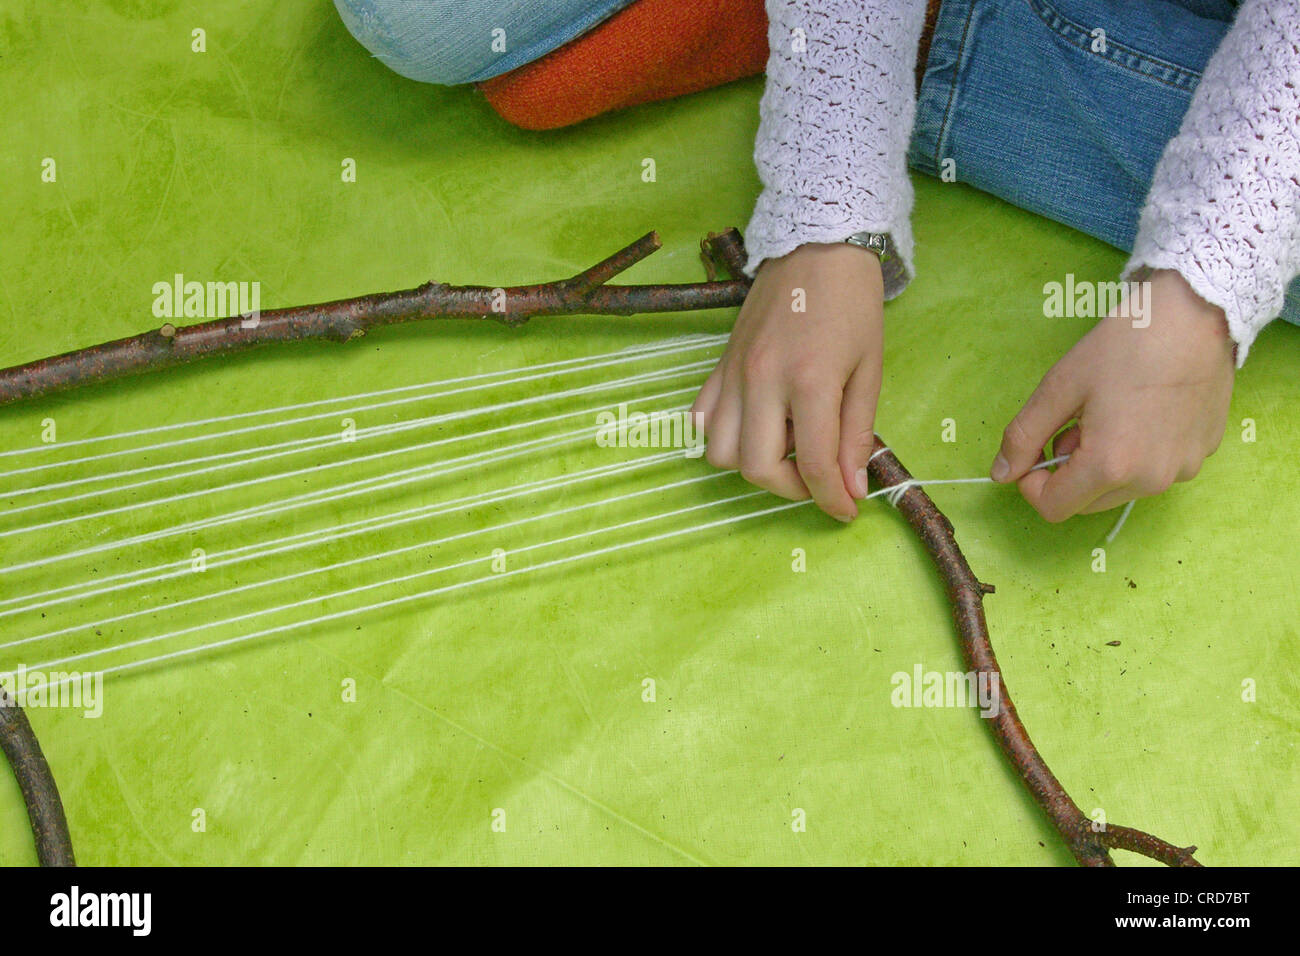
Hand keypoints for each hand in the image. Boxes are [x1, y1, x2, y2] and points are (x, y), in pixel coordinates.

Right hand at [691, 242, 884, 521]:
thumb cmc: (853, 303)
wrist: (817, 243)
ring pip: (720, 452)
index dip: (833, 499)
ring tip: (788, 445)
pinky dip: (724, 436)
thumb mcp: (869, 369)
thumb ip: (857, 433)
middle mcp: (762, 381)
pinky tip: (757, 424)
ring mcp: (733, 373)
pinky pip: (701, 419)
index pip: (814, 465)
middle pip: (757, 468)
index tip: (846, 511)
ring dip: (754, 464)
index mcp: (809, 380)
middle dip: (791, 488)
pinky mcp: (719, 364)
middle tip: (819, 477)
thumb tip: (852, 489)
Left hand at [991, 268, 1234, 519]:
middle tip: (1075, 423)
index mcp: (1111, 467)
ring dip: (1102, 464)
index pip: (1054, 508)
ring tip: (1109, 414)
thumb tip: (1001, 474)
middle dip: (1068, 471)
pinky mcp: (1201, 454)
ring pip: (1121, 490)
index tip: (1035, 449)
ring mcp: (1182, 469)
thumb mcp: (1060, 387)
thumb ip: (1024, 436)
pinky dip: (1137, 454)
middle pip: (1087, 502)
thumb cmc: (1125, 345)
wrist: (1197, 313)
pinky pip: (1154, 470)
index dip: (1032, 484)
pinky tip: (1143, 411)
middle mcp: (1151, 480)